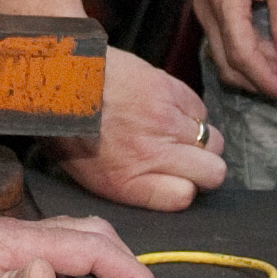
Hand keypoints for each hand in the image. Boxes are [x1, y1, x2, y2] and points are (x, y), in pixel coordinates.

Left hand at [48, 47, 227, 210]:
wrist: (62, 79)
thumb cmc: (72, 129)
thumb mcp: (91, 176)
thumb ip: (134, 187)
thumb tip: (171, 191)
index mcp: (128, 181)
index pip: (185, 197)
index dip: (184, 191)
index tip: (177, 183)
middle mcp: (153, 153)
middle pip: (213, 173)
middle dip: (204, 171)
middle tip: (186, 161)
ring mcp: (166, 120)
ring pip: (213, 141)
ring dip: (199, 141)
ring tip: (175, 133)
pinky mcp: (171, 90)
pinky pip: (201, 111)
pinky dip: (190, 114)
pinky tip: (170, 111)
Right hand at [192, 0, 276, 103]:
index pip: (242, 53)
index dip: (266, 78)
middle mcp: (209, 12)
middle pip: (231, 64)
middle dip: (266, 79)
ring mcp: (206, 14)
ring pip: (227, 59)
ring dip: (260, 71)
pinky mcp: (212, 14)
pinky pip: (227, 46)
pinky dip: (253, 58)